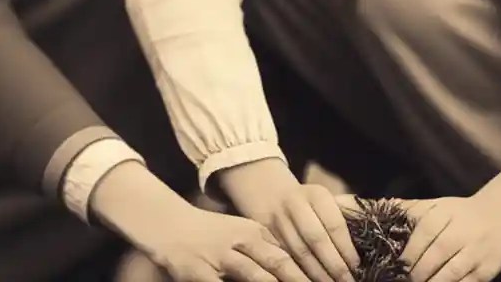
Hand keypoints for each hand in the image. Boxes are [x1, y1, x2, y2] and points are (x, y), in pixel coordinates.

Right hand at [124, 207, 311, 281]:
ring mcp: (220, 257)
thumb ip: (267, 249)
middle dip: (304, 280)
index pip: (291, 254)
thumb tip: (297, 267)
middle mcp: (241, 242)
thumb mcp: (241, 234)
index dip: (313, 272)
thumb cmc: (208, 234)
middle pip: (280, 265)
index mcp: (255, 232)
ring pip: (257, 276)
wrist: (166, 224)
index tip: (334, 281)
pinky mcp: (199, 273)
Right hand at [219, 159, 360, 281]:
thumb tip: (369, 246)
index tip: (358, 267)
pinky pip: (285, 258)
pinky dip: (299, 274)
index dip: (347, 249)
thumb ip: (343, 217)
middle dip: (334, 266)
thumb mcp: (324, 201)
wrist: (268, 193)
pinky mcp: (266, 235)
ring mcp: (278, 220)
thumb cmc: (309, 202)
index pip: (335, 225)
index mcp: (316, 194)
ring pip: (299, 253)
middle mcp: (295, 204)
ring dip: (317, 274)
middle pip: (317, 240)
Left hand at [397, 165, 500, 281]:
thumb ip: (408, 209)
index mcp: (445, 214)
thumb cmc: (458, 214)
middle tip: (401, 280)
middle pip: (437, 254)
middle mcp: (462, 232)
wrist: (500, 216)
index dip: (409, 251)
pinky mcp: (487, 270)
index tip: (394, 265)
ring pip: (452, 272)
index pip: (424, 232)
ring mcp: (476, 252)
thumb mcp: (435, 206)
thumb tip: (375, 207)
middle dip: (417, 271)